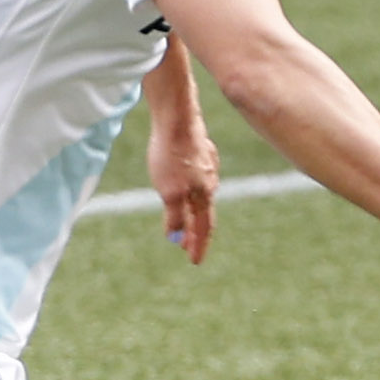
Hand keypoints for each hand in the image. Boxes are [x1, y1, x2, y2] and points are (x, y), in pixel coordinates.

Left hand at [150, 108, 219, 264]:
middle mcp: (210, 180)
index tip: (194, 261)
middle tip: (188, 247)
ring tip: (188, 218)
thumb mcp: (169, 192)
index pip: (204, 227)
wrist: (177, 117)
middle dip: (195, 231)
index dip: (198, 245)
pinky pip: (198, 175)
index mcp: (204, 194)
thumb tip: (176, 239)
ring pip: (203, 193)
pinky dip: (193, 189)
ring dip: (194, 209)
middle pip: (204, 212)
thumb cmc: (172, 155)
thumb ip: (174, 216)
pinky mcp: (199, 148)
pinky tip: (188, 183)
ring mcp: (206, 164)